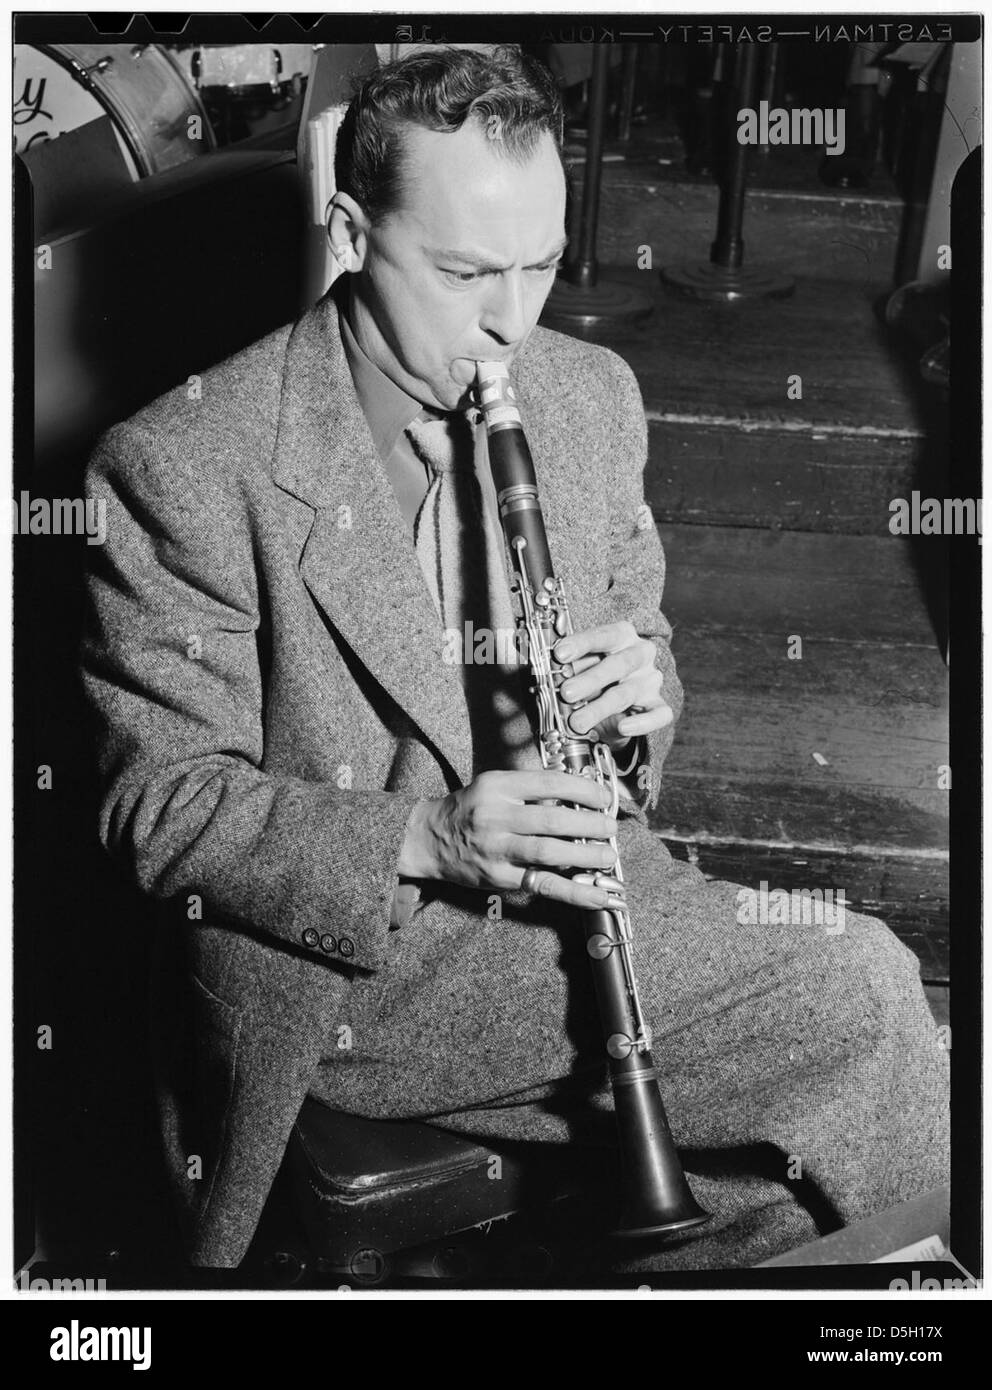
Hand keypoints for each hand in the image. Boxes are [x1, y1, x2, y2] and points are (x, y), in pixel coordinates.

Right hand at [397, 769, 619, 910]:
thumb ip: (531, 789)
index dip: (582, 790)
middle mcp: (496, 816)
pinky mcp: (499, 876)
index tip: (603, 797)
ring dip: (586, 855)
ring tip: (608, 856)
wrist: (429, 838)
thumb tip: (581, 797)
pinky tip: (598, 896)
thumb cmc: (469, 809)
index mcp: (498, 786)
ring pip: (548, 851)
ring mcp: (497, 848)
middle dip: (590, 824)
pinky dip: (574, 892)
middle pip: (551, 819)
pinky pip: (543, 884)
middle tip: (611, 827)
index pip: (548, 783)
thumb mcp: (495, 786)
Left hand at [553, 620, 671, 746]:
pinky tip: (623, 728)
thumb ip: (570, 665)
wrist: (618, 697)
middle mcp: (641, 654)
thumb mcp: (581, 663)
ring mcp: (650, 680)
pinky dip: (641, 723)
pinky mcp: (658, 704)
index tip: (559, 654)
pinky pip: (658, 715)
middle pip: (618, 665)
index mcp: (622, 635)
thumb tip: (550, 672)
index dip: (581, 644)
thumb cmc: (594, 671)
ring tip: (577, 722)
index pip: (604, 636)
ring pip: (627, 693)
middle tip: (566, 692)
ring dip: (600, 708)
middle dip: (590, 680)